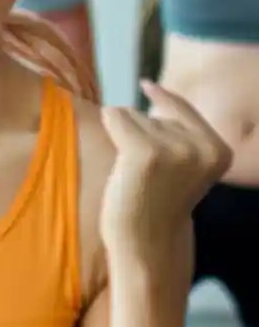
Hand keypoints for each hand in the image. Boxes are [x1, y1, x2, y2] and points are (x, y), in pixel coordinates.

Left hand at [99, 81, 231, 264]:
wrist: (147, 242)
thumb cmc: (157, 202)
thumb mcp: (184, 166)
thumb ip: (177, 134)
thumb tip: (148, 87)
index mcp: (218, 149)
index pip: (182, 107)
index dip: (161, 96)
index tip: (146, 84)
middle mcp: (201, 146)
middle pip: (150, 113)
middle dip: (140, 137)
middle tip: (145, 176)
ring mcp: (175, 148)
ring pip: (132, 116)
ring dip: (125, 141)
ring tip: (134, 176)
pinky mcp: (144, 152)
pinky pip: (114, 116)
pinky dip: (109, 128)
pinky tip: (119, 160)